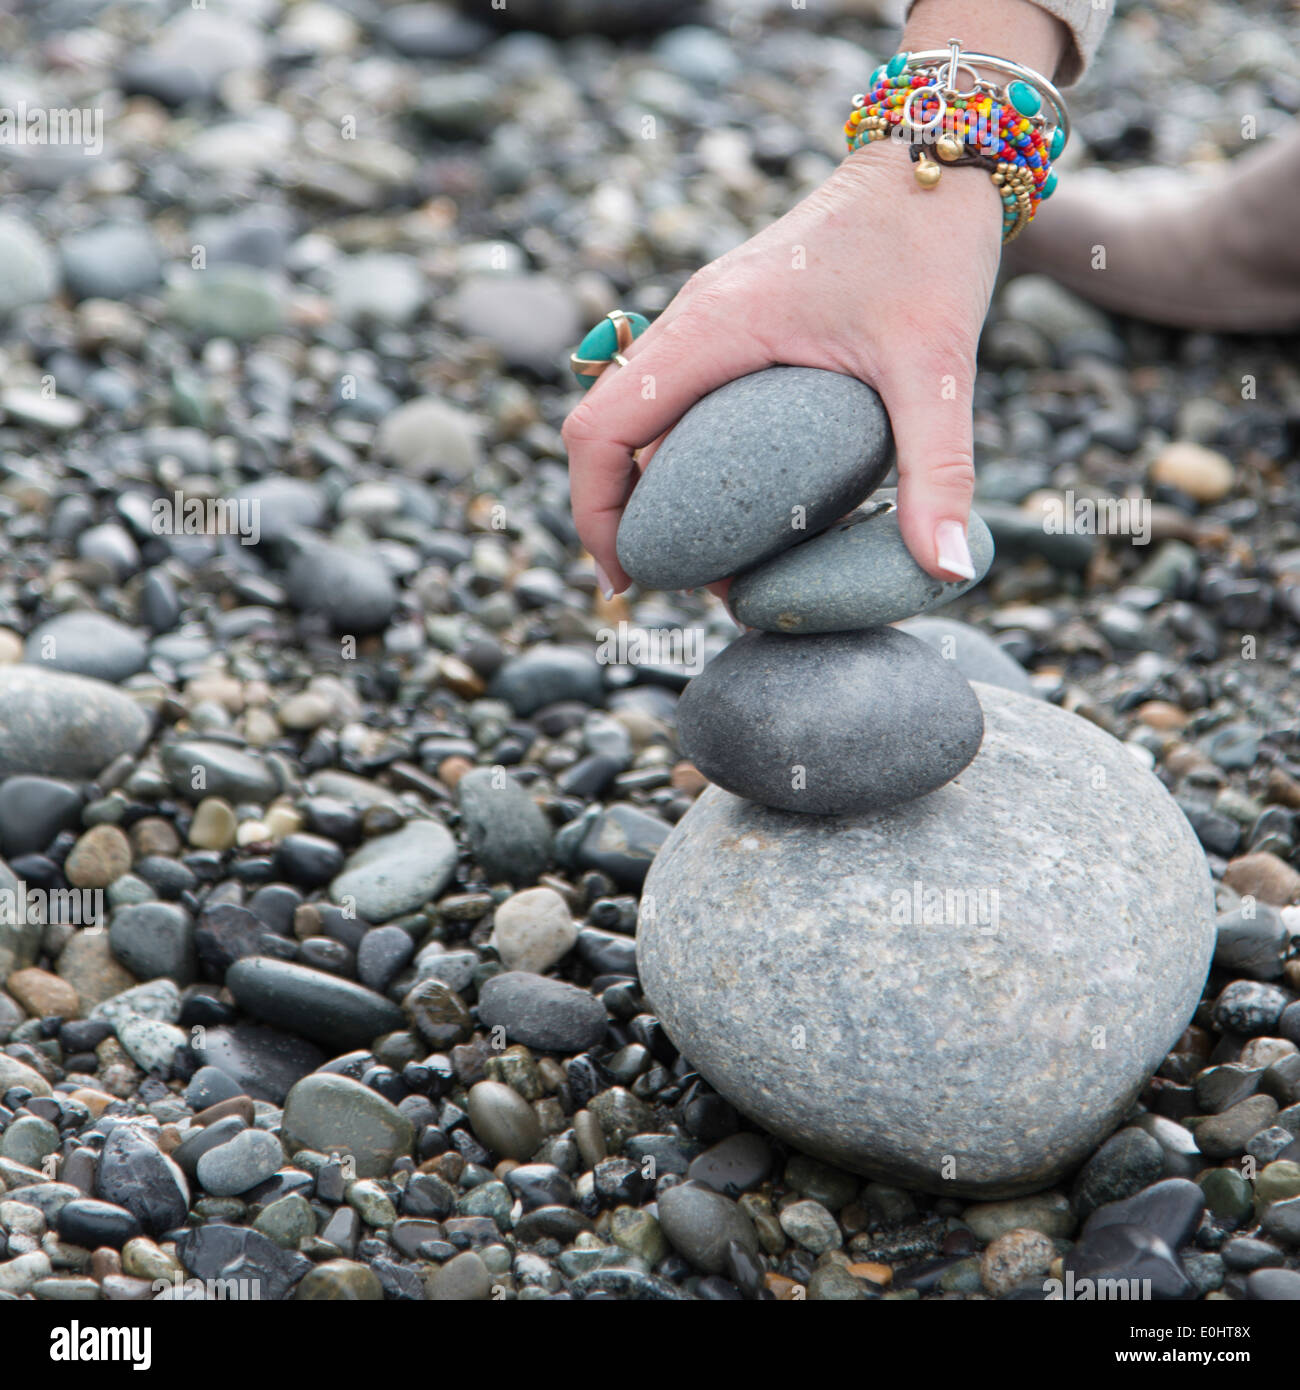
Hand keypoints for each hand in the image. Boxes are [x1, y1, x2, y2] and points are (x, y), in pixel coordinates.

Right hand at [563, 136, 1003, 596]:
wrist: (936, 159)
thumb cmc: (929, 244)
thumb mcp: (937, 364)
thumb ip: (938, 469)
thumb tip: (942, 568)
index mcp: (710, 329)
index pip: (599, 430)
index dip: (594, 514)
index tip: (627, 581)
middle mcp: (692, 323)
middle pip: (609, 433)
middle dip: (629, 519)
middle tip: (684, 586)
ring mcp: (709, 323)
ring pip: (644, 420)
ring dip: (661, 493)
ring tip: (719, 561)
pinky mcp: (736, 326)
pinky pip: (685, 403)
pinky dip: (695, 461)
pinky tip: (748, 504)